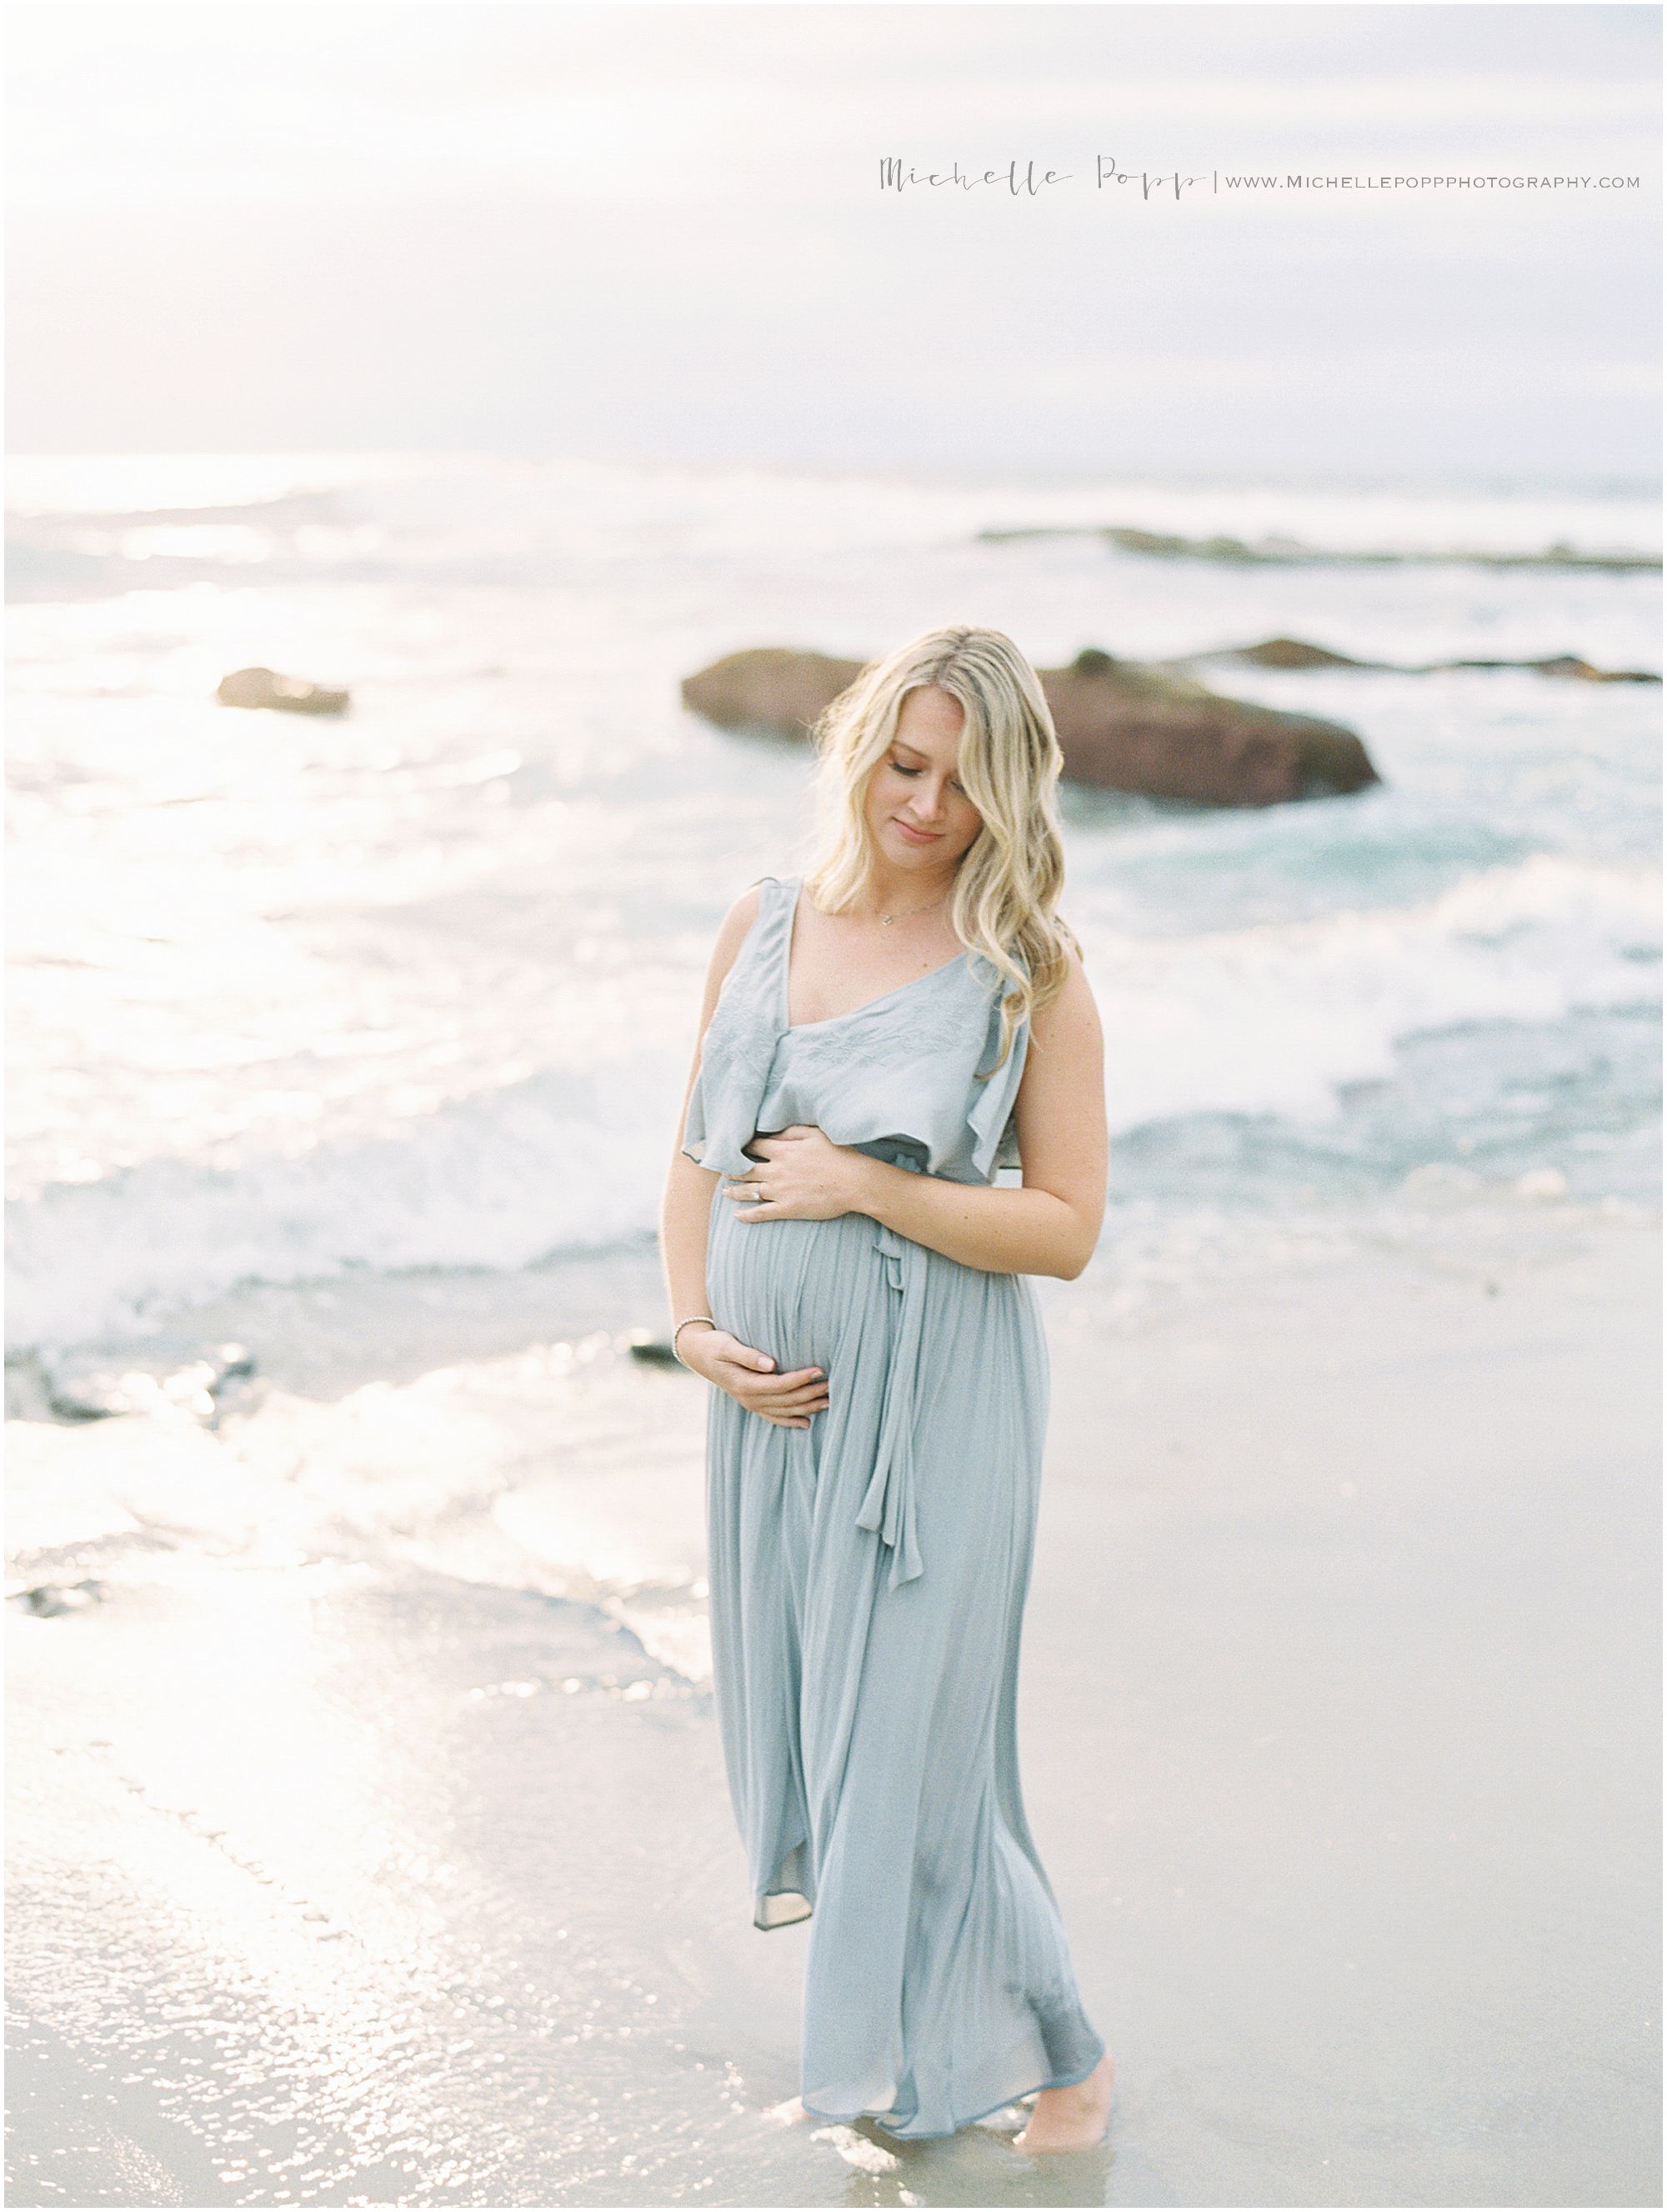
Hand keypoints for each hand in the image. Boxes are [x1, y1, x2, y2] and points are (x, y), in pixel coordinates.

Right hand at [676, 1324, 829, 1429]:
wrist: (697, 1354)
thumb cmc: (714, 1345)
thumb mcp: (727, 1345)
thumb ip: (748, 1355)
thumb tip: (770, 1364)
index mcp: (745, 1384)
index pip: (779, 1384)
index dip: (800, 1379)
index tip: (819, 1369)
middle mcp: (749, 1398)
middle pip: (787, 1400)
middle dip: (810, 1393)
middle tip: (833, 1384)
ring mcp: (751, 1404)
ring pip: (784, 1411)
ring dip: (807, 1407)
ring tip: (829, 1402)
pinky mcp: (752, 1403)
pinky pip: (774, 1417)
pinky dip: (791, 1421)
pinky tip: (806, 1423)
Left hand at [723, 1125, 871, 1222]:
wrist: (854, 1182)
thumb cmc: (839, 1155)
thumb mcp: (816, 1134)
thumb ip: (792, 1131)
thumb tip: (775, 1132)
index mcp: (783, 1151)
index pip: (754, 1146)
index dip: (743, 1146)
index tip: (734, 1148)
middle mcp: (777, 1170)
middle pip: (745, 1169)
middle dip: (731, 1170)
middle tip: (723, 1171)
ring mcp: (780, 1191)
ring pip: (749, 1191)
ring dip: (734, 1191)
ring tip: (725, 1191)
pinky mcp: (787, 1209)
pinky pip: (761, 1213)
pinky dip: (747, 1215)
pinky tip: (737, 1216)